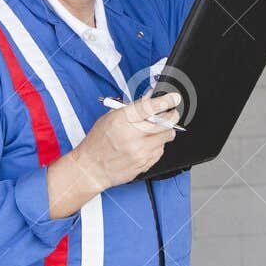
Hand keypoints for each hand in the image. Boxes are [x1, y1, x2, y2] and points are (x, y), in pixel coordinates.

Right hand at [46, 92, 181, 216]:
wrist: (91, 168)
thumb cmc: (98, 142)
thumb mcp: (110, 118)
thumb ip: (132, 108)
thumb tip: (150, 97)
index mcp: (122, 121)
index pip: (150, 108)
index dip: (166, 101)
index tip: (174, 98)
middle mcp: (132, 136)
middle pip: (164, 123)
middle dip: (171, 116)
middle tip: (171, 113)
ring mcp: (140, 152)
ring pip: (166, 137)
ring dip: (164, 132)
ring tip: (152, 131)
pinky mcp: (144, 164)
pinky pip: (160, 151)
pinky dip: (157, 146)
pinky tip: (146, 145)